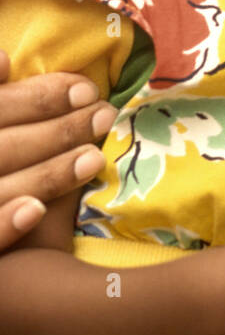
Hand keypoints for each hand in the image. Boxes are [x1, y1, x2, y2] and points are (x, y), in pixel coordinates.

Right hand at [0, 50, 113, 248]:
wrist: (0, 276)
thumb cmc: (1, 167)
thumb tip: (3, 59)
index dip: (38, 98)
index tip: (87, 89)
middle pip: (1, 148)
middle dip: (56, 131)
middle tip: (104, 117)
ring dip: (43, 174)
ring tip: (93, 158)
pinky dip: (2, 224)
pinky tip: (34, 212)